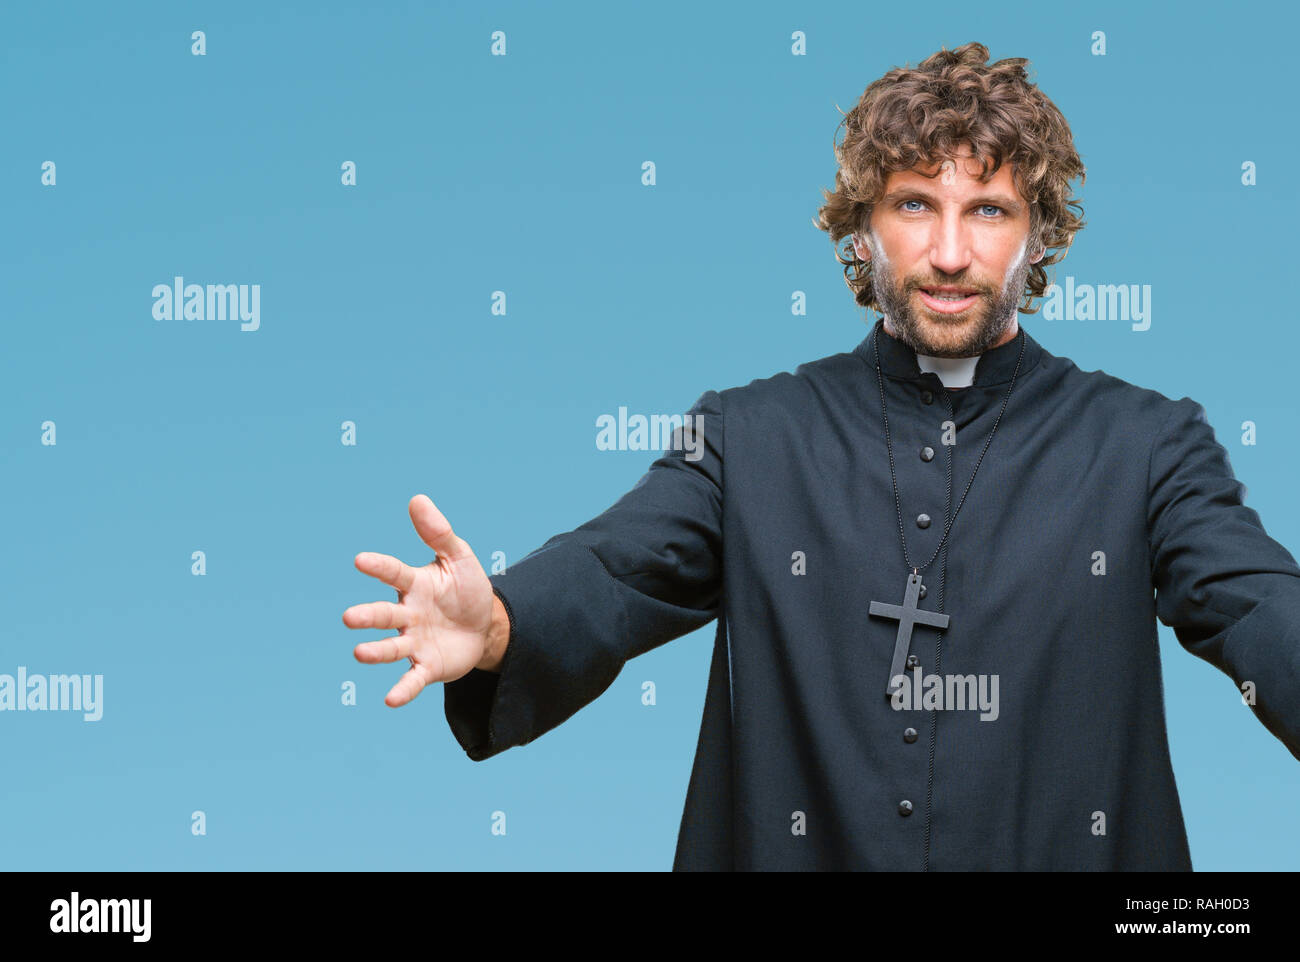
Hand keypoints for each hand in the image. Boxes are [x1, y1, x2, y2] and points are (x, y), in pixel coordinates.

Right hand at [344, 495, 496, 706]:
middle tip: (349, 618)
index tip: (360, 560)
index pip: (394, 573)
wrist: (486, 626)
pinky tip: (390, 700)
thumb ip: (438, 533)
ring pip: (391, 648)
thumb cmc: (467, 588)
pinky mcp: (427, 667)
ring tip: (360, 653)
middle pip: (384, 615)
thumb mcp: (459, 558)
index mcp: (413, 584)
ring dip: (375, 652)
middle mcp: (407, 614)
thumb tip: (417, 499)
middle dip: (367, 617)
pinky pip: (413, 679)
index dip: (379, 567)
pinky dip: (402, 690)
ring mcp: (414, 642)